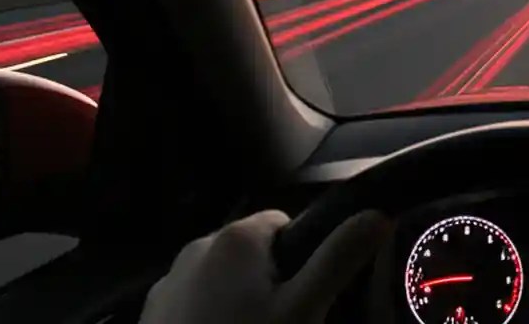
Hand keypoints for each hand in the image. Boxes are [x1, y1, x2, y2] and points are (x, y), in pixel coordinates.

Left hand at [140, 209, 391, 323]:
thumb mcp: (304, 310)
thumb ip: (339, 259)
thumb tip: (377, 214)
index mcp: (235, 239)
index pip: (282, 224)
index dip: (301, 257)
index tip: (306, 295)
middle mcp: (196, 248)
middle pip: (251, 255)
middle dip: (270, 283)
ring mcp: (167, 284)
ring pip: (221, 282)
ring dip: (238, 303)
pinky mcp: (151, 316)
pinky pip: (194, 306)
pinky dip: (209, 320)